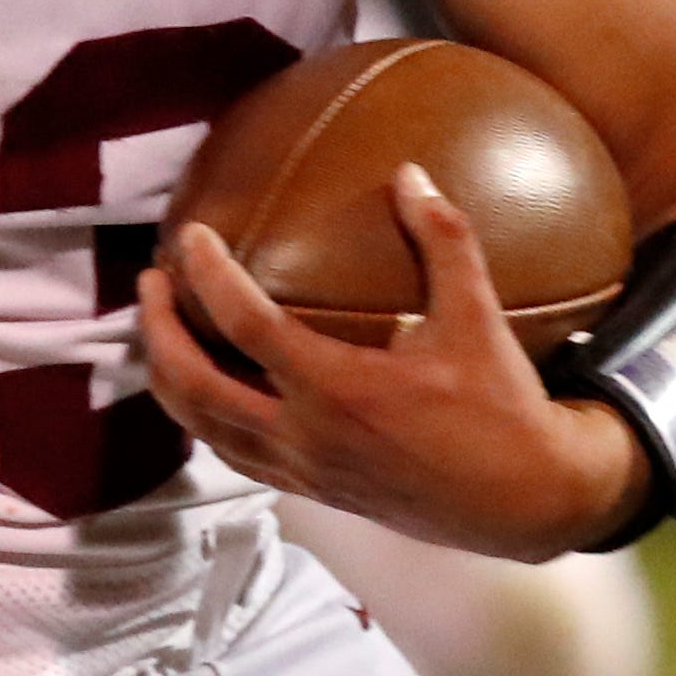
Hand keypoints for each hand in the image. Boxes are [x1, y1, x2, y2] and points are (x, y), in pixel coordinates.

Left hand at [138, 164, 646, 560]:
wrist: (524, 502)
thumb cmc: (502, 407)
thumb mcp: (479, 319)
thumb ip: (445, 240)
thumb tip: (409, 173)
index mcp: (340, 390)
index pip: (246, 326)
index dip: (208, 277)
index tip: (191, 237)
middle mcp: (308, 436)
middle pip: (196, 388)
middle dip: (160, 334)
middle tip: (151, 283)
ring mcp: (304, 470)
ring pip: (205, 430)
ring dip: (170, 379)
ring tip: (162, 330)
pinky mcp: (312, 491)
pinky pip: (234, 454)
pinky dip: (204, 417)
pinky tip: (207, 384)